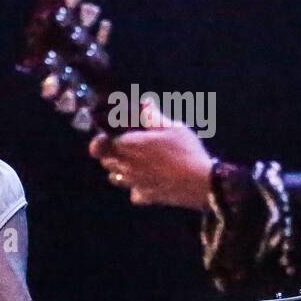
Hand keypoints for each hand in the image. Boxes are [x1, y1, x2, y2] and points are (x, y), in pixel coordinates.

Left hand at [89, 98, 213, 210]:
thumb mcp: (172, 127)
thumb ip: (153, 116)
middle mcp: (126, 166)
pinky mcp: (146, 197)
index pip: (98, 145)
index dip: (100, 140)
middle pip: (105, 161)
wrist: (202, 182)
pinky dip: (137, 188)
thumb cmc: (186, 151)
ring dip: (120, 170)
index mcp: (129, 146)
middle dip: (111, 153)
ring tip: (136, 163)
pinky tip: (149, 182)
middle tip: (127, 145)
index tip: (109, 135)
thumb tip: (144, 102)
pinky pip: (133, 194)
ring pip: (115, 178)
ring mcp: (134, 184)